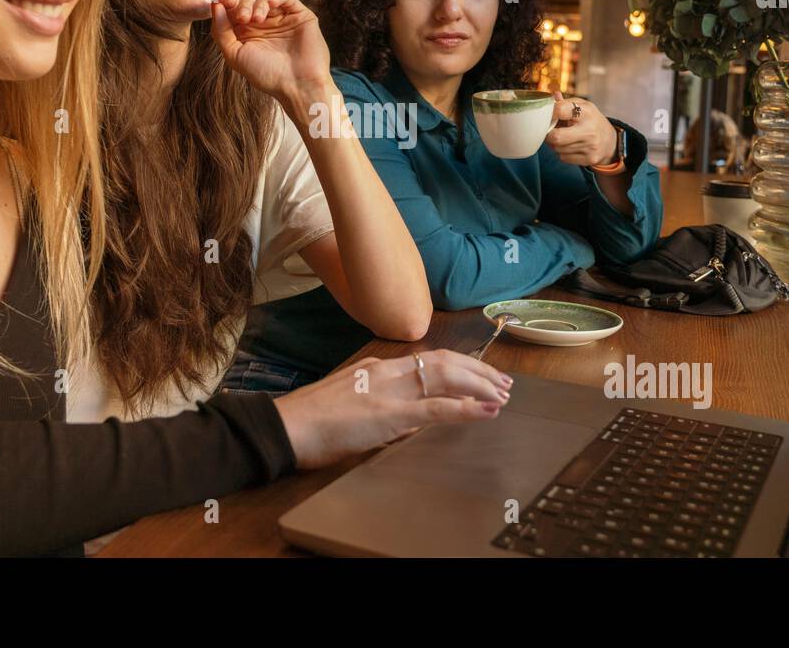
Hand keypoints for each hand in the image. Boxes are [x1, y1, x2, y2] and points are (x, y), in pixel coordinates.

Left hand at [209, 0, 331, 104]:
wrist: (297, 85)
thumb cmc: (266, 74)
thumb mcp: (235, 55)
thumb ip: (221, 31)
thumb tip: (215, 4)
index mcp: (247, 34)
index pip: (233, 10)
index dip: (225, 0)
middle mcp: (264, 25)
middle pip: (248, 1)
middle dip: (242, 5)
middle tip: (243, 18)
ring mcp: (282, 19)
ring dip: (257, 5)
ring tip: (257, 20)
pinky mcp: (300, 16)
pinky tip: (272, 5)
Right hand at [273, 349, 511, 468]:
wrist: (284, 427)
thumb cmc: (308, 422)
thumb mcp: (348, 403)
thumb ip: (377, 406)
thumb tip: (403, 420)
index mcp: (376, 368)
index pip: (428, 360)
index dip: (461, 366)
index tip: (482, 375)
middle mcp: (386, 372)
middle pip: (445, 362)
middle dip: (479, 371)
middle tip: (504, 383)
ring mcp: (389, 391)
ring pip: (447, 377)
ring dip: (480, 385)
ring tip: (502, 394)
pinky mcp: (389, 414)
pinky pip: (436, 408)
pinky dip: (467, 408)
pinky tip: (486, 410)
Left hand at [545, 91, 619, 166]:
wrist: (610, 141)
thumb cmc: (590, 120)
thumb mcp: (582, 106)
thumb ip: (565, 103)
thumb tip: (552, 97)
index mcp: (586, 112)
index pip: (559, 110)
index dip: (548, 114)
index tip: (546, 116)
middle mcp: (589, 129)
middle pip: (556, 137)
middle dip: (548, 135)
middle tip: (549, 131)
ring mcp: (590, 146)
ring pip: (557, 148)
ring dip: (555, 144)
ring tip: (563, 137)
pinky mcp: (589, 159)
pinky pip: (563, 158)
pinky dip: (562, 153)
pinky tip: (570, 146)